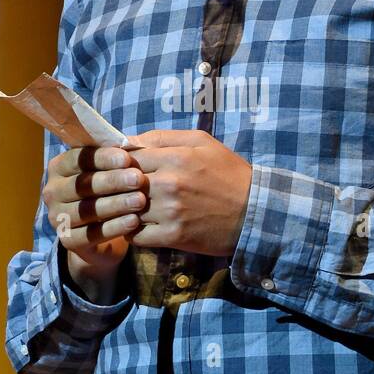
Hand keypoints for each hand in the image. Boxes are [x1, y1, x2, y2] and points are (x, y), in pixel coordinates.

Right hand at [42, 143, 146, 288]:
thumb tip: (133, 144)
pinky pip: (91, 234)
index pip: (78, 158)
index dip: (103, 158)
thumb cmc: (109, 192)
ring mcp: (57, 217)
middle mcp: (53, 191)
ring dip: (116, 204)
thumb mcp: (111, 171)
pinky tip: (133, 222)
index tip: (127, 159)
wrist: (102, 234)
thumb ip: (117, 157)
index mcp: (60, 167)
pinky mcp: (67, 240)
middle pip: (82, 184)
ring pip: (86, 210)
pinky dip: (114, 227)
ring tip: (140, 201)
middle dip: (112, 181)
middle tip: (138, 180)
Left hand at [122, 129, 252, 257]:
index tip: (121, 168)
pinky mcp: (172, 236)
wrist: (255, 212)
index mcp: (176, 157)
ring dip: (124, 209)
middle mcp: (169, 184)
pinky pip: (136, 235)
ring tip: (128, 208)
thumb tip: (129, 141)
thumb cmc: (229, 174)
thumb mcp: (203, 143)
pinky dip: (133, 231)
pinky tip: (139, 225)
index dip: (121, 162)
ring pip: (126, 209)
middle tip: (119, 189)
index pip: (127, 157)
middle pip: (122, 183)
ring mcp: (169, 211)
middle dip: (118, 186)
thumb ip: (164, 137)